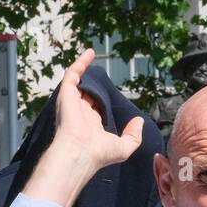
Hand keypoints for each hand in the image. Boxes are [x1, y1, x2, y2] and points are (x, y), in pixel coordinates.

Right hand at [22, 48, 144, 206]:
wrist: (80, 152)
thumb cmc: (98, 153)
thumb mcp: (124, 148)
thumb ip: (134, 136)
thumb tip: (139, 121)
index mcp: (90, 125)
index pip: (95, 109)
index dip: (102, 101)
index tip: (111, 95)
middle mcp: (80, 113)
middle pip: (86, 94)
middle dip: (93, 85)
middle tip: (102, 75)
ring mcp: (72, 102)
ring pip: (78, 82)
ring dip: (85, 70)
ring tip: (92, 56)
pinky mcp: (67, 93)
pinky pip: (72, 73)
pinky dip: (81, 63)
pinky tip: (91, 53)